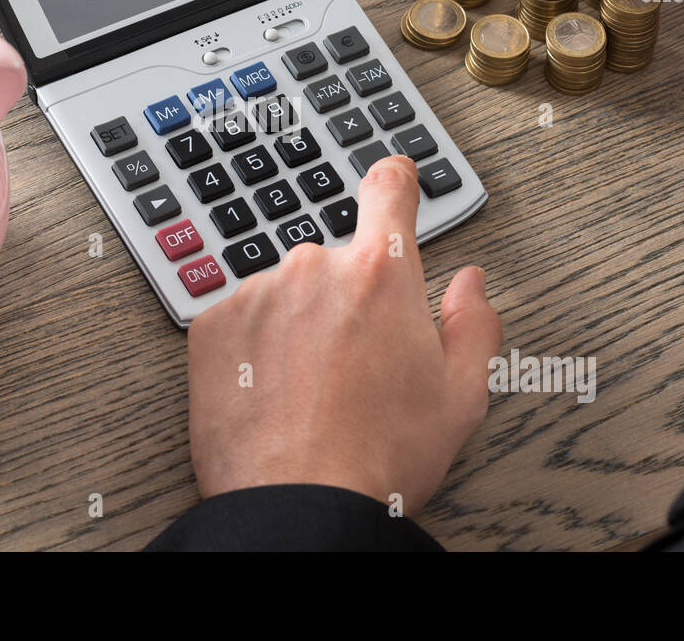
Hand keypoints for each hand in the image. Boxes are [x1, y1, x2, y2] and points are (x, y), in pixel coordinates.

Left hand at [186, 155, 501, 516]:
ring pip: (285, 292)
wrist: (297, 505)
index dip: (395, 181)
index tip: (393, 178)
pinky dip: (254, 345)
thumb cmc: (378, 456)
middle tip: (355, 363)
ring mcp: (256, 294)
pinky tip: (272, 391)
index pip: (389, 191)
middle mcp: (313, 269)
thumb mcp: (460, 396)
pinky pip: (240, 319)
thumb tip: (471, 284)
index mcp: (379, 274)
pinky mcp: (210, 326)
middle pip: (336, 262)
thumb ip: (473, 324)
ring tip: (311, 389)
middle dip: (347, 299)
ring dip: (297, 323)